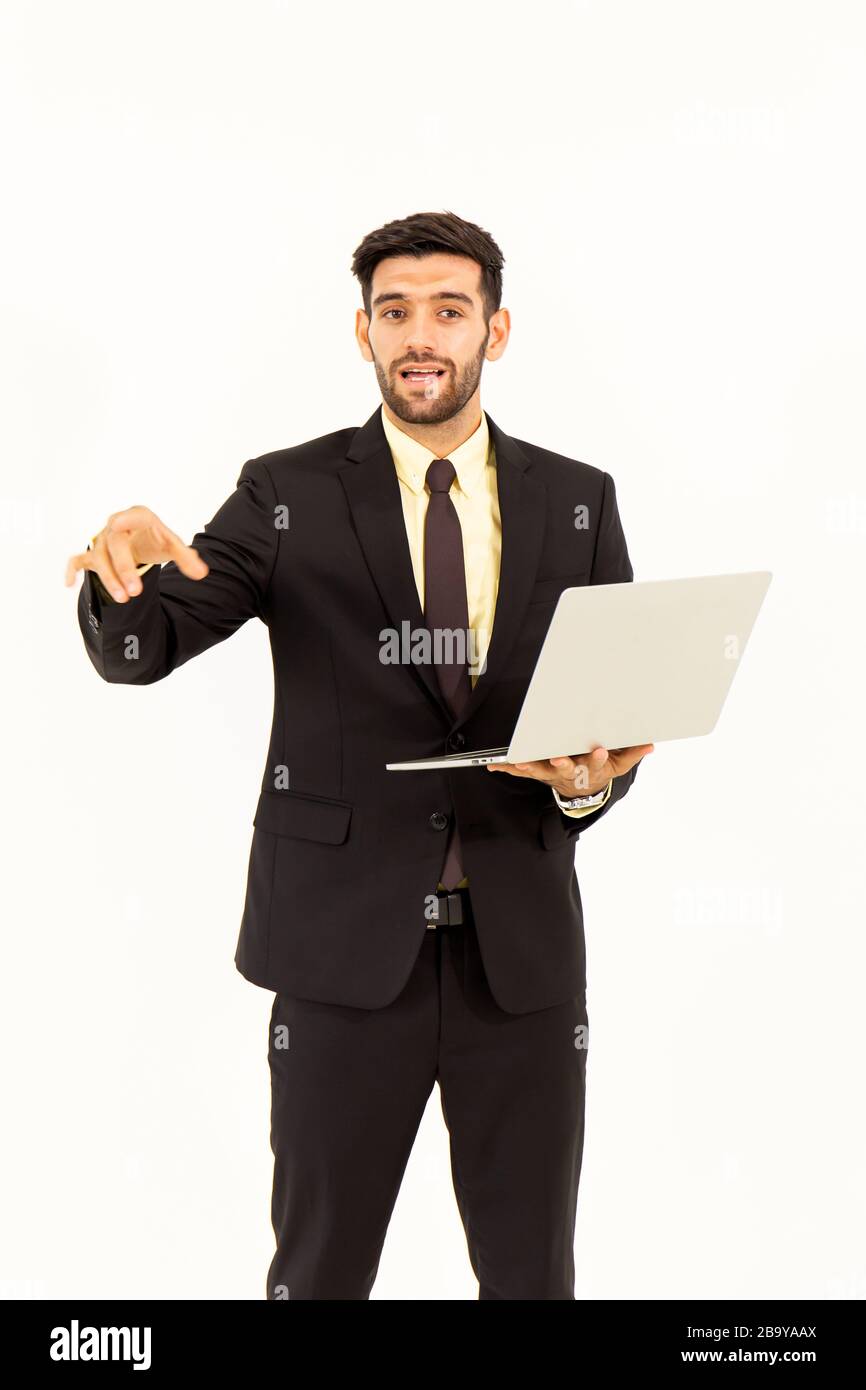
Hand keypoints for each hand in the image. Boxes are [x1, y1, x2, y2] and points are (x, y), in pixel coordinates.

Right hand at [64, 506, 208, 601]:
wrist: (137, 538)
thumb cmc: (154, 538)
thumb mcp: (171, 544)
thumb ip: (186, 558)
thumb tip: (202, 574)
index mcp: (139, 517)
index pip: (132, 516)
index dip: (124, 519)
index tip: (115, 525)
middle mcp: (116, 525)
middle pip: (114, 543)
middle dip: (123, 568)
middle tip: (135, 592)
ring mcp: (102, 540)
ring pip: (99, 556)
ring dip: (108, 578)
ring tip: (123, 599)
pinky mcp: (92, 554)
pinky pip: (77, 559)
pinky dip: (72, 570)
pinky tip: (69, 583)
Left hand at [486, 743, 653, 797]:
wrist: (582, 792)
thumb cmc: (599, 772)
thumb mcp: (618, 766)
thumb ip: (632, 753)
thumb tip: (650, 744)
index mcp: (590, 770)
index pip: (596, 764)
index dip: (597, 759)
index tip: (600, 751)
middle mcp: (571, 773)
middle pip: (567, 769)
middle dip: (563, 764)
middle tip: (558, 758)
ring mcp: (553, 774)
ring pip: (541, 770)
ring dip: (530, 767)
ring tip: (519, 763)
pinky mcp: (539, 771)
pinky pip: (522, 770)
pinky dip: (508, 767)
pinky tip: (495, 765)